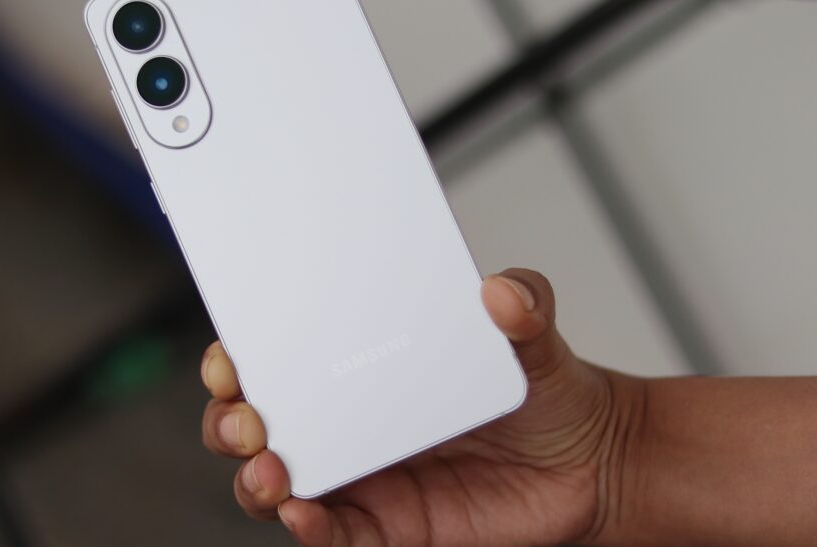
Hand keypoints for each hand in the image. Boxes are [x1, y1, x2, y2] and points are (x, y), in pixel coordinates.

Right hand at [200, 268, 644, 545]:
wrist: (587, 462)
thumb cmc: (543, 391)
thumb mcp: (533, 337)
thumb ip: (524, 304)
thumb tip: (503, 293)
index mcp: (359, 364)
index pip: (278, 354)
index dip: (238, 356)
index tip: (230, 354)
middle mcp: (346, 419)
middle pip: (255, 422)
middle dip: (230, 419)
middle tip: (248, 415)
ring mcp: (362, 476)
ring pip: (276, 483)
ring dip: (255, 479)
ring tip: (273, 471)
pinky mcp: (386, 526)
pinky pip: (333, 534)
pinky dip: (309, 529)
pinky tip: (305, 515)